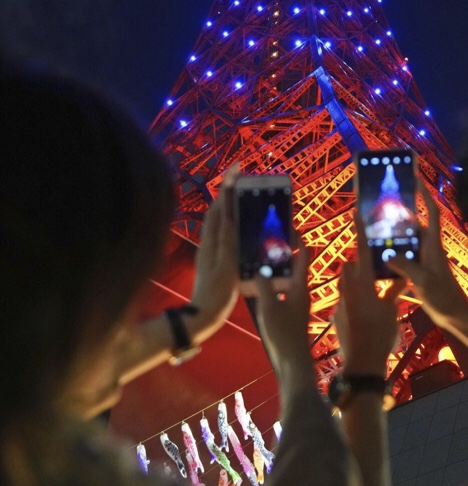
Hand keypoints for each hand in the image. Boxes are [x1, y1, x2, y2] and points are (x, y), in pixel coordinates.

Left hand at [187, 166, 240, 344]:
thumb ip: (227, 241)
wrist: (202, 318)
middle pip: (219, 209)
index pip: (220, 205)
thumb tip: (228, 215)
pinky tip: (243, 225)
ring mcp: (211, 249)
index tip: (238, 168)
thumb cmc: (216, 294)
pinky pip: (225, 232)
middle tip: (245, 177)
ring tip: (246, 194)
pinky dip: (233, 221)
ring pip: (221, 220)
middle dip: (230, 191)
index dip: (228, 185)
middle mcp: (209, 241)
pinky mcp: (215, 258)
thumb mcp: (225, 267)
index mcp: (212, 240)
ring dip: (232, 204)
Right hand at [254, 241, 313, 389]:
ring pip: (287, 278)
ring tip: (258, 259)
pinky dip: (273, 284)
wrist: (293, 364)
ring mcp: (297, 304)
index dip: (297, 238)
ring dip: (276, 268)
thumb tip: (259, 269)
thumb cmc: (284, 335)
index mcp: (301, 286)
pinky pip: (282, 291)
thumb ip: (264, 286)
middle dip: (283, 252)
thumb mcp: (270, 308)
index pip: (304, 254)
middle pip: (294, 265)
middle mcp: (301, 292)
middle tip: (266, 240)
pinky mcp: (291, 314)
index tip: (287, 225)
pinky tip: (259, 286)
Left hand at [334, 212, 405, 376]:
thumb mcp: (392, 311)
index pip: (361, 250)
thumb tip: (403, 277)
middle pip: (349, 265)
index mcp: (363, 283)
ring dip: (353, 281)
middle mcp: (347, 288)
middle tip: (370, 265)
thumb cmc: (381, 334)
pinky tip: (363, 311)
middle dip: (357, 262)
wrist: (362, 363)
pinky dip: (352, 300)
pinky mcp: (336, 316)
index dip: (359, 230)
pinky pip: (343, 300)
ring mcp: (339, 302)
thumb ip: (394, 291)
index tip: (354, 213)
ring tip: (369, 288)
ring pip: (344, 283)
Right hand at [387, 177, 467, 335]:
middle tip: (380, 208)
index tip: (415, 180)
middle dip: (400, 215)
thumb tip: (389, 254)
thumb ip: (406, 266)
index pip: (432, 212)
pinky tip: (379, 258)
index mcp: (433, 245)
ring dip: (395, 236)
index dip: (425, 195)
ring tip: (375, 230)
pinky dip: (394, 254)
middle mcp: (429, 249)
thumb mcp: (423, 282)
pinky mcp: (421, 272)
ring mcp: (425, 260)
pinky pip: (405, 256)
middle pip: (415, 225)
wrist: (457, 317)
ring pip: (408, 242)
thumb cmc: (444, 298)